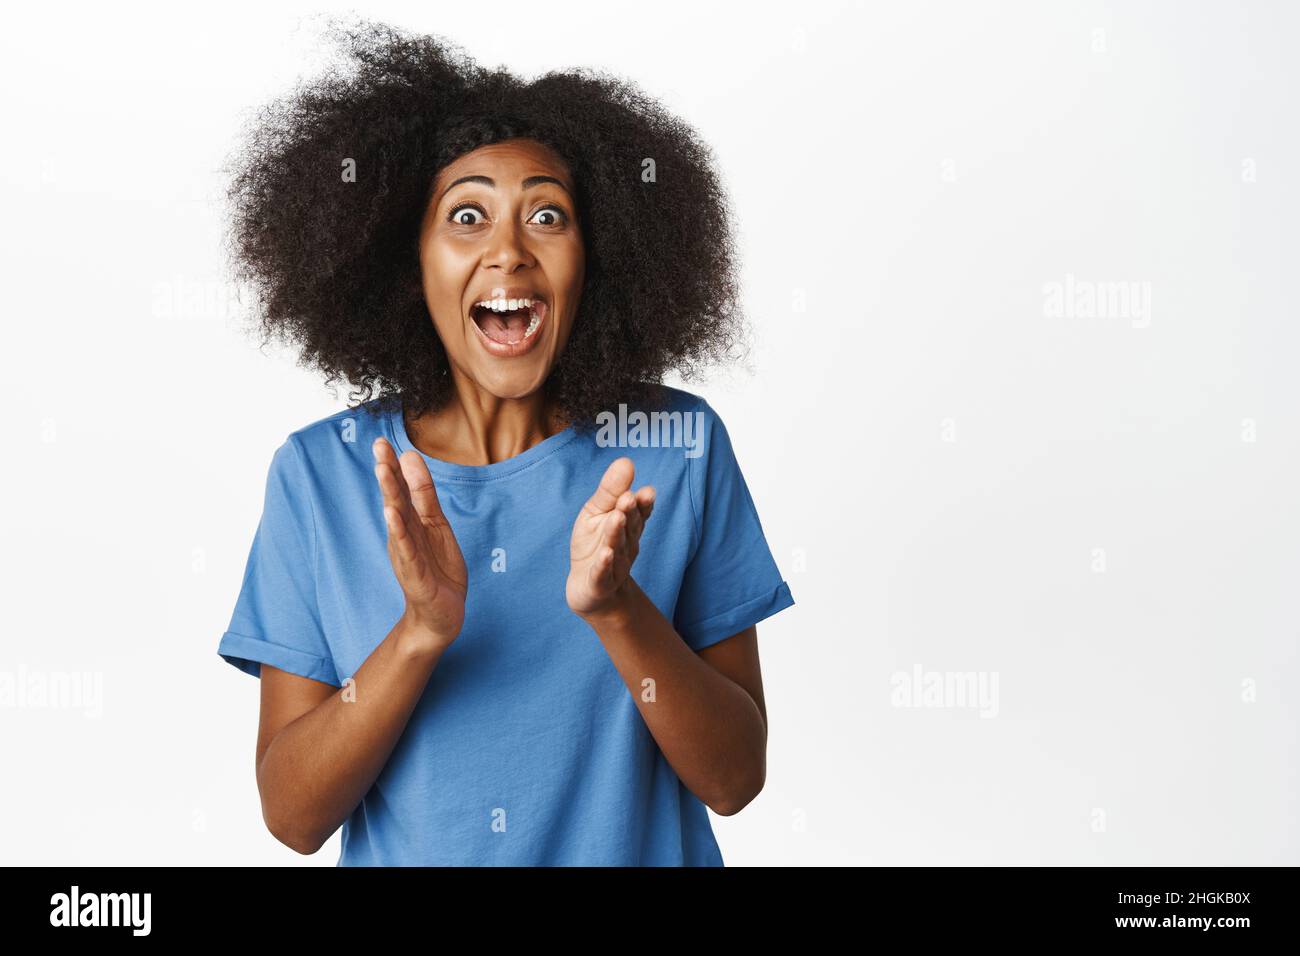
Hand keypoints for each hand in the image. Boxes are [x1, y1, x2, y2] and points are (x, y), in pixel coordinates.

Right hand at [372, 437, 467, 647]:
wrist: (441, 615)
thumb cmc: (437, 570)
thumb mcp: (436, 526)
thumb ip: (424, 494)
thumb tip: (410, 456)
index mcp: (410, 523)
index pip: (400, 489)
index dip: (393, 465)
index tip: (382, 440)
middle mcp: (403, 536)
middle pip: (394, 499)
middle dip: (387, 473)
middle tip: (378, 446)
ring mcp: (407, 554)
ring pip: (398, 521)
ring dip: (390, 495)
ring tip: (384, 470)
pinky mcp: (415, 574)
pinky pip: (406, 550)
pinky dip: (399, 532)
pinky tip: (391, 514)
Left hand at [566, 457, 655, 616]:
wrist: (590, 589)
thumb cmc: (595, 544)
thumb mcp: (597, 513)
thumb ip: (610, 490)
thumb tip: (626, 461)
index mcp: (627, 526)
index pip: (639, 512)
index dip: (643, 504)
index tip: (646, 492)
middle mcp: (625, 545)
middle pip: (629, 528)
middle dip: (630, 513)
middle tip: (628, 498)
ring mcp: (614, 565)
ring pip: (616, 547)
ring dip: (617, 533)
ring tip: (616, 517)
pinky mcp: (599, 583)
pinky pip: (602, 573)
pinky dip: (604, 564)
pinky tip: (605, 553)